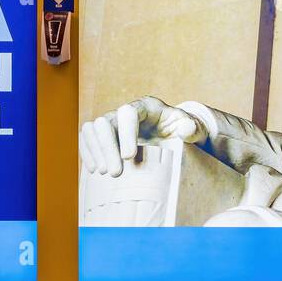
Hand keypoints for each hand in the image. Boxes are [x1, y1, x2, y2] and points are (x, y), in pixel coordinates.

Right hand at [78, 97, 205, 175]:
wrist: (176, 136)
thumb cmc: (183, 130)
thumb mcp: (194, 128)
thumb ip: (192, 128)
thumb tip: (185, 129)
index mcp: (146, 107)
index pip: (128, 113)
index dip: (126, 134)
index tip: (129, 157)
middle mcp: (126, 112)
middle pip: (106, 122)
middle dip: (107, 147)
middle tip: (115, 173)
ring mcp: (114, 123)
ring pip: (92, 129)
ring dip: (95, 151)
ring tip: (103, 172)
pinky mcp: (106, 136)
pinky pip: (88, 139)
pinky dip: (88, 153)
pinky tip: (93, 170)